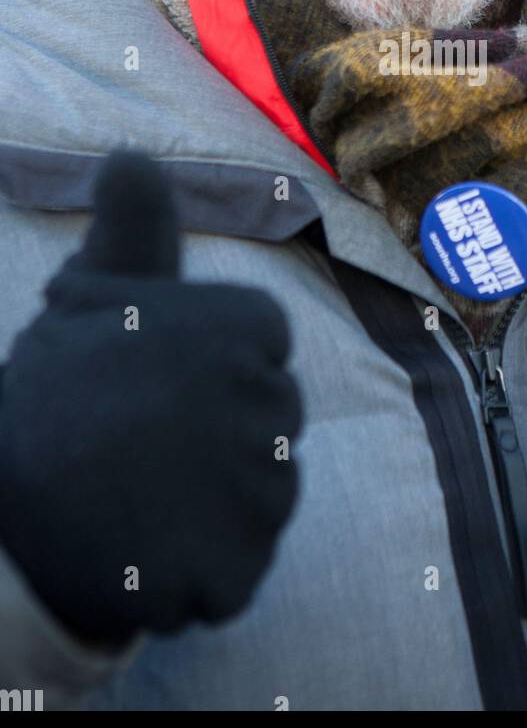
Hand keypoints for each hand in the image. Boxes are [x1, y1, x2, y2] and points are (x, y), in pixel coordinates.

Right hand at [0, 151, 302, 646]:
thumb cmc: (53, 393)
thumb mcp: (90, 300)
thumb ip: (134, 231)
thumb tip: (130, 155)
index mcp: (248, 326)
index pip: (265, 344)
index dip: (203, 363)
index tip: (147, 381)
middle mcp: (268, 401)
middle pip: (272, 417)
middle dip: (213, 430)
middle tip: (135, 442)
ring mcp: (256, 493)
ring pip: (265, 491)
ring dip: (212, 498)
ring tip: (138, 495)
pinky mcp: (237, 571)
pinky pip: (243, 564)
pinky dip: (199, 566)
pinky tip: (145, 549)